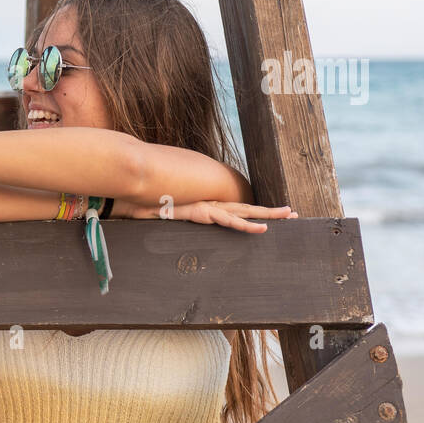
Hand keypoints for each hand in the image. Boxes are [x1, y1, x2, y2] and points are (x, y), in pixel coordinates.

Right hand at [114, 198, 296, 232]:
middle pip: (246, 207)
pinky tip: (263, 229)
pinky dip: (246, 226)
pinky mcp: (202, 213)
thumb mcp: (157, 212)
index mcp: (203, 204)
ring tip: (290, 215)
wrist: (130, 193)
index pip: (233, 208)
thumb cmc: (141, 203)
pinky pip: (228, 222)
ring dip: (268, 215)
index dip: (252, 211)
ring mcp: (207, 207)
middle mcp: (209, 203)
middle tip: (293, 212)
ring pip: (244, 212)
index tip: (269, 213)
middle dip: (270, 211)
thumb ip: (165, 213)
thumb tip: (160, 216)